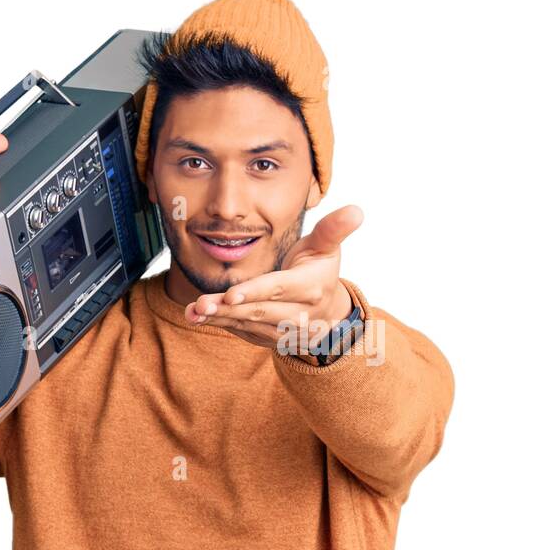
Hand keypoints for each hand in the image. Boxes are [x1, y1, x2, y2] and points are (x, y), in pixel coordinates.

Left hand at [187, 205, 362, 357]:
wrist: (328, 316)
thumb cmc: (320, 271)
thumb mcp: (327, 247)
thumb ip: (334, 229)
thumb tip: (356, 210)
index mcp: (310, 288)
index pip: (278, 289)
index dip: (254, 292)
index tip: (230, 295)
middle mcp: (299, 314)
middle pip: (259, 311)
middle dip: (228, 308)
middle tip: (200, 304)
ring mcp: (284, 331)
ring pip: (249, 324)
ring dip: (219, 319)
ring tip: (193, 312)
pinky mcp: (270, 339)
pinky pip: (244, 333)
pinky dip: (221, 325)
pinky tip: (198, 317)